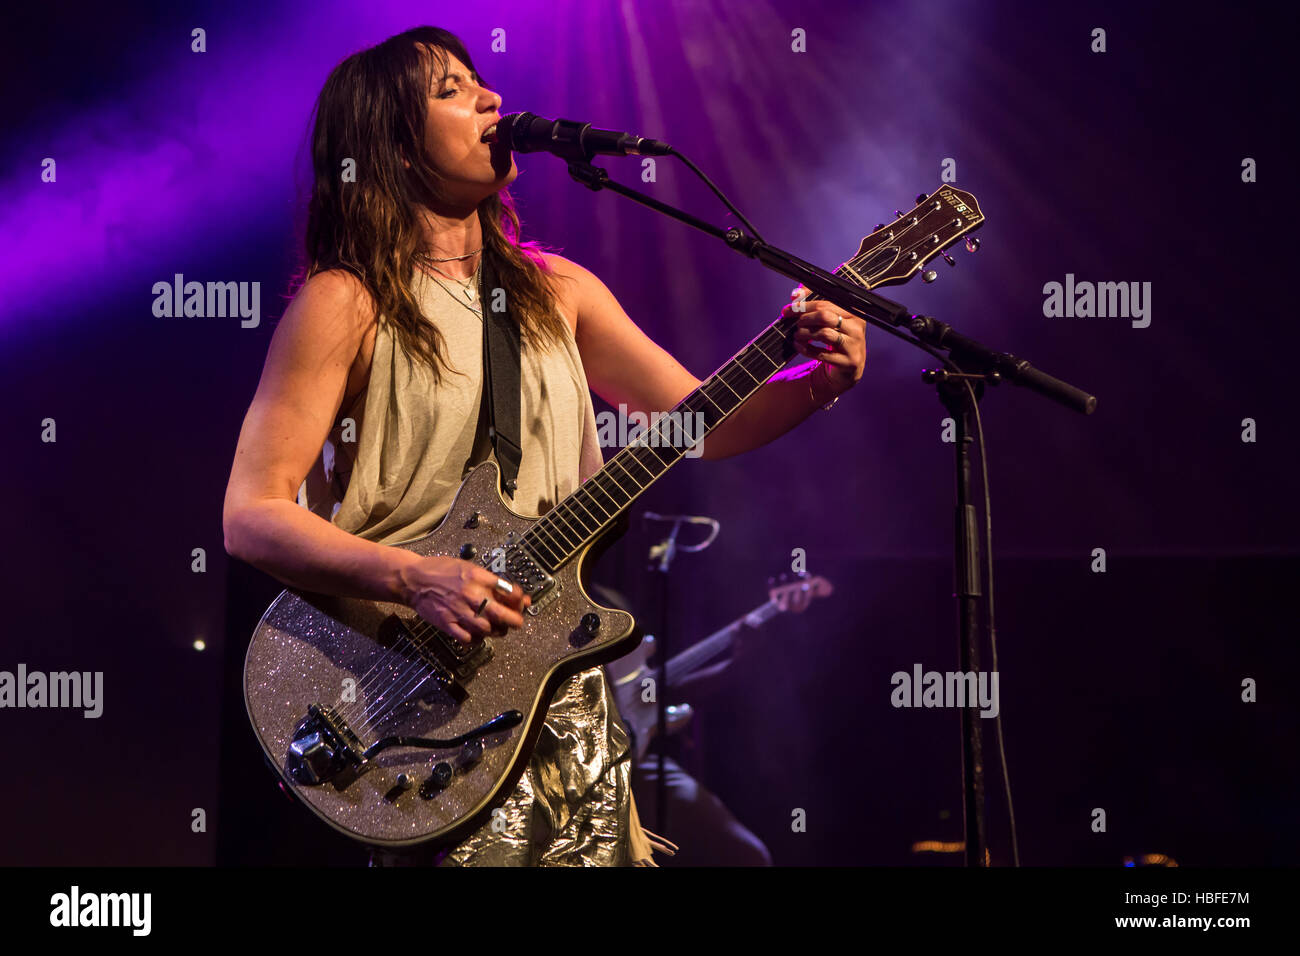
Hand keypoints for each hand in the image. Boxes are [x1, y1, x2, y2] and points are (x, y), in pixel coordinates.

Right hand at [397, 555, 529, 643]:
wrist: (412, 580)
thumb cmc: (440, 571)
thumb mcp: (467, 567)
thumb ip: (488, 580)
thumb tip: (510, 591)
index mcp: (477, 577)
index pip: (509, 590)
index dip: (519, 599)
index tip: (521, 601)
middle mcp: (470, 594)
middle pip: (502, 613)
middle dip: (515, 620)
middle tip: (516, 621)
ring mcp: (459, 610)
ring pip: (488, 629)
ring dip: (496, 630)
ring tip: (496, 627)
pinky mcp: (447, 623)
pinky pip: (468, 638)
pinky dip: (475, 639)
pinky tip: (476, 634)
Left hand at [782, 285, 866, 397]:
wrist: (847, 368)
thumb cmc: (836, 338)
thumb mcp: (830, 321)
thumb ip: (814, 304)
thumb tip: (795, 294)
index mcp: (854, 313)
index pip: (826, 303)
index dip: (804, 305)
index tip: (789, 309)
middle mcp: (857, 327)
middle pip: (825, 316)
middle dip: (805, 319)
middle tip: (796, 324)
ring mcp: (854, 345)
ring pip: (823, 334)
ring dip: (805, 334)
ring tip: (797, 335)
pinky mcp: (848, 362)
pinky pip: (822, 354)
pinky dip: (806, 349)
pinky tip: (799, 346)